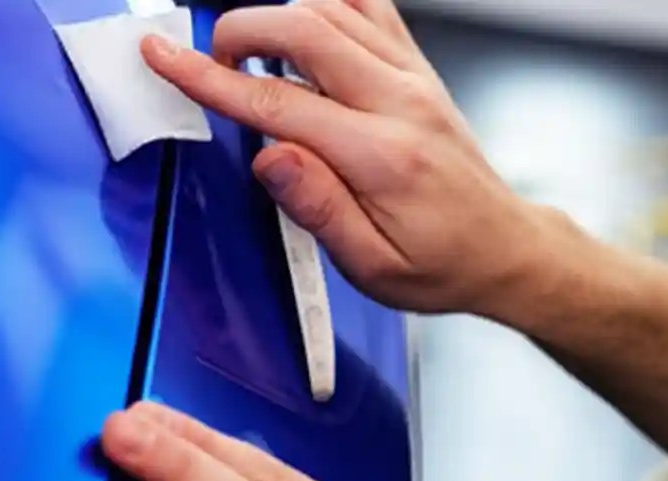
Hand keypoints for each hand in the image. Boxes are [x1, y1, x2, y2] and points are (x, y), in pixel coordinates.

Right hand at [141, 0, 576, 320]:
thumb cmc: (439, 264)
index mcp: (381, 157)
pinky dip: (327, 0)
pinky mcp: (418, 69)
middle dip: (241, 29)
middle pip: (306, 29)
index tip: (165, 57)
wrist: (502, 249)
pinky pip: (371, 6)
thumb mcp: (373, 267)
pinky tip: (303, 19)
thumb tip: (268, 157)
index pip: (278, 103)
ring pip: (337, 6)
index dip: (210, 77)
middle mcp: (401, 102)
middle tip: (210, 58)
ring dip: (280, 12)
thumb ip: (318, 207)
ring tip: (251, 48)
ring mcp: (414, 77)